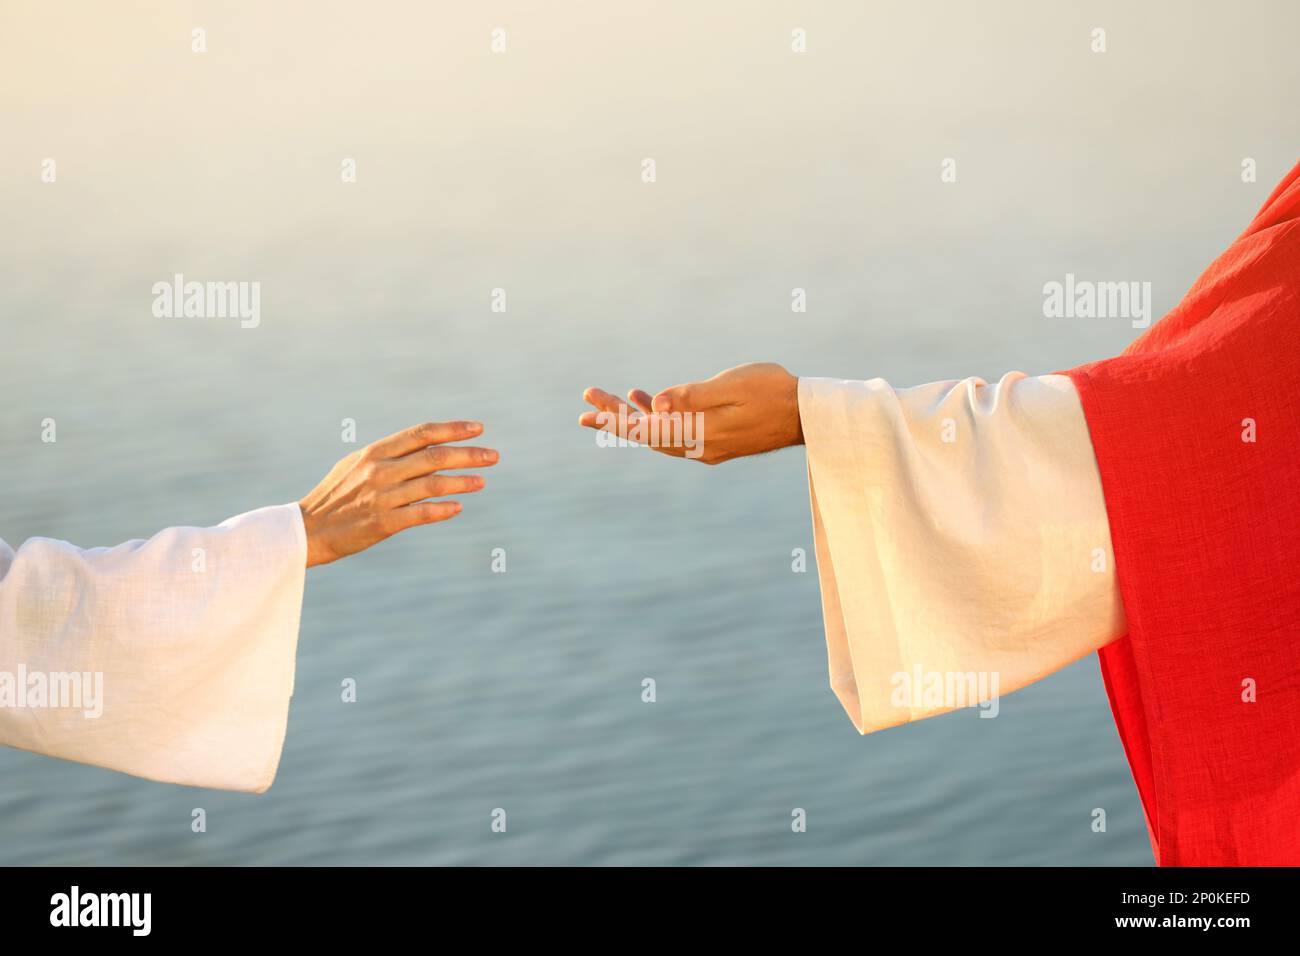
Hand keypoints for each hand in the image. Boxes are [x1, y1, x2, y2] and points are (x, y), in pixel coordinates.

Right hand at [299, 421, 498, 566]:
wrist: (306, 529)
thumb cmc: (335, 496)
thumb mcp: (357, 465)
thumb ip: (390, 455)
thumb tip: (427, 447)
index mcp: (375, 452)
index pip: (422, 433)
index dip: (453, 429)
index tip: (478, 428)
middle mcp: (380, 470)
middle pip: (435, 456)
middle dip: (468, 454)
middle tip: (493, 455)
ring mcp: (382, 496)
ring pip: (433, 484)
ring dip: (462, 481)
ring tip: (482, 480)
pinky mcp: (382, 523)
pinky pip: (421, 513)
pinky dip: (442, 509)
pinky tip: (458, 507)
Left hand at [579, 362, 801, 464]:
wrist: (806, 414)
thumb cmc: (773, 391)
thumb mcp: (731, 386)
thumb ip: (691, 396)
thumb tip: (653, 404)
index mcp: (700, 434)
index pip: (646, 430)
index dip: (616, 420)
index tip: (589, 413)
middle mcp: (699, 447)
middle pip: (647, 434)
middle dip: (615, 417)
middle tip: (586, 404)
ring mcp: (707, 446)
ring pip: (659, 433)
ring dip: (633, 417)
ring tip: (606, 400)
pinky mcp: (715, 440)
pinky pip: (676, 431)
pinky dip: (657, 416)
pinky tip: (646, 399)